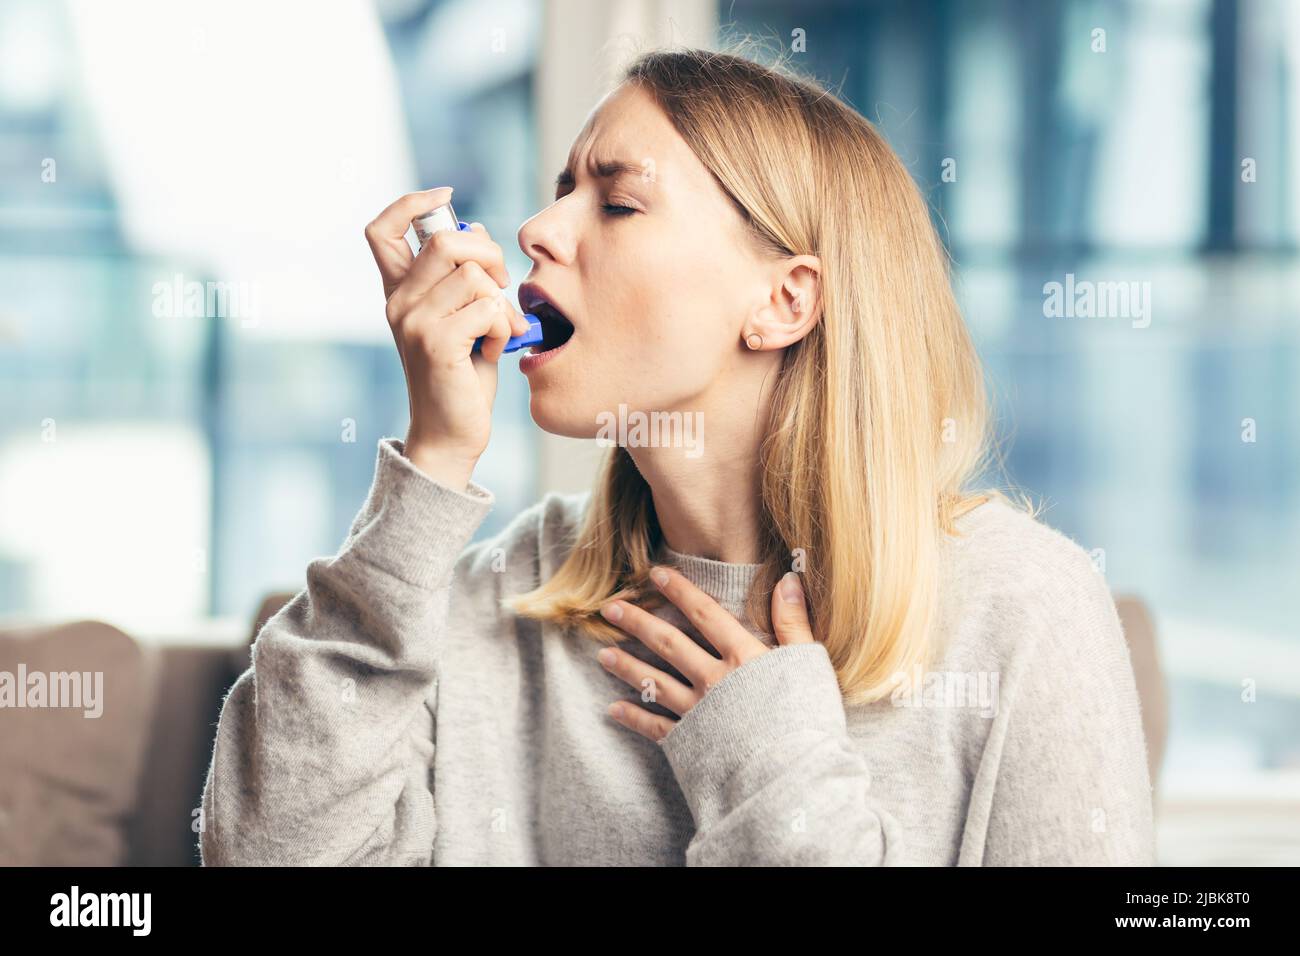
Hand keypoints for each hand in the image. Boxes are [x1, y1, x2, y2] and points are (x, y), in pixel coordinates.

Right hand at [363, 187, 532, 484]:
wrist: (450, 435)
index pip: (382, 229)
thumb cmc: (462, 377)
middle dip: (488, 253)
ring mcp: (413, 322)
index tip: (447, 198)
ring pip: (475, 276)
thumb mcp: (461, 318)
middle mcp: (399, 303)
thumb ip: (463, 278)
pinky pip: (487, 309)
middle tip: (500, 285)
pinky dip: (504, 328)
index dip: (412, 202)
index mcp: (400, 292)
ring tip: (497, 333)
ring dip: (501, 304)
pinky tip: (496, 351)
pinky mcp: (436, 343)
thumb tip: (479, 232)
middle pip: (445, 239)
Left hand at [595, 565, 814, 741]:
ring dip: (627, 667)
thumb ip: (794, 622)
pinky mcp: (691, 745)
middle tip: (609, 608)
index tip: (657, 574)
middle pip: (669, 644)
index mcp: (744, 658)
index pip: (705, 615)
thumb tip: (787, 579)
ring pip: (654, 682)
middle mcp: (714, 680)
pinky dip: (634, 717)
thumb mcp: (809, 664)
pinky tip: (614, 709)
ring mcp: (699, 713)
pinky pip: (656, 728)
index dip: (681, 591)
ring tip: (603, 654)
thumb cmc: (810, 721)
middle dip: (637, 622)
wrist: (796, 778)